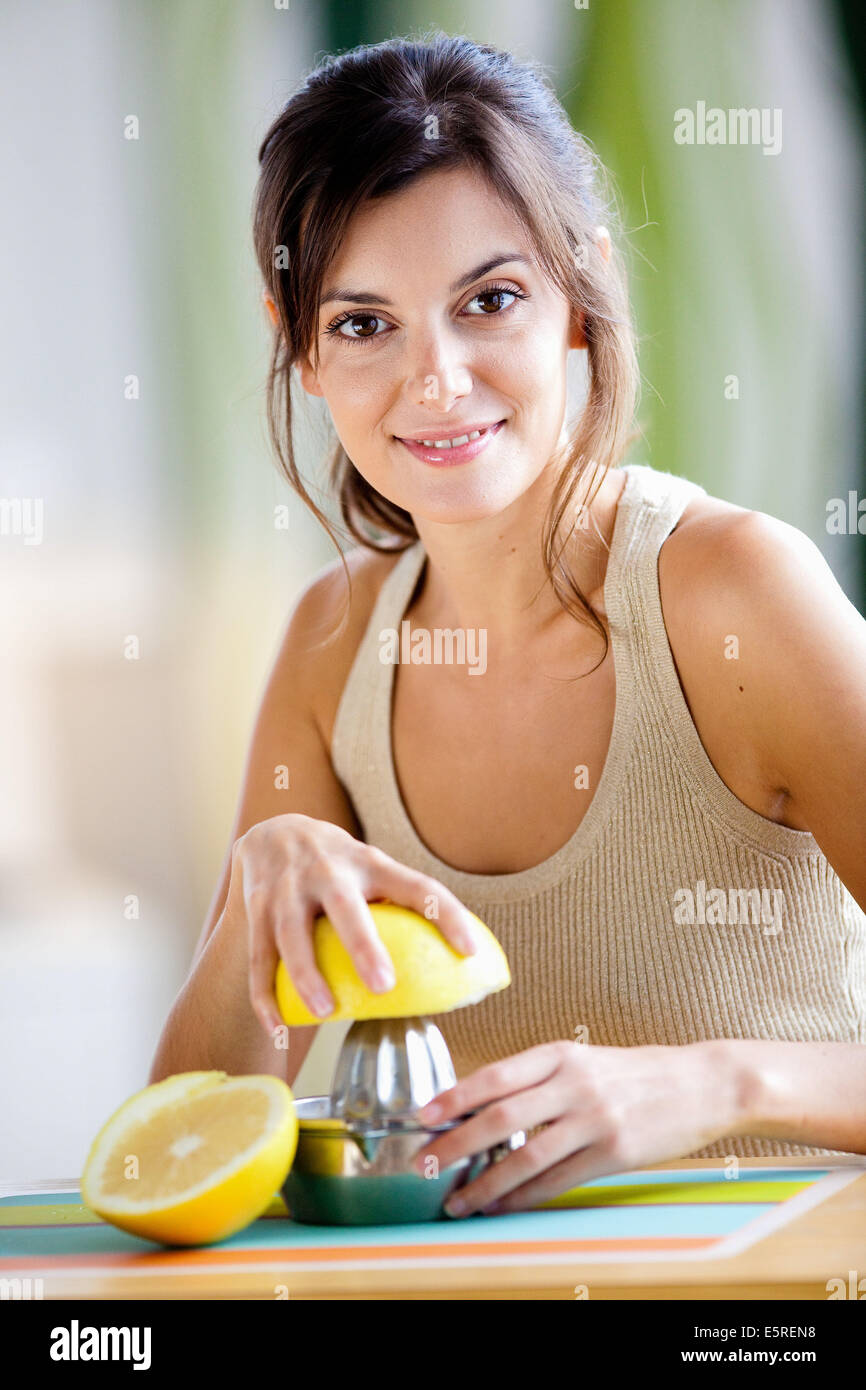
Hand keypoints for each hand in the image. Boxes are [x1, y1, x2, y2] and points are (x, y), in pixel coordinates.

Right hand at [225, 813, 477, 1033]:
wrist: (273, 832)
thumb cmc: (340, 867)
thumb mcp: (371, 870)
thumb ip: (399, 910)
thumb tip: (451, 974)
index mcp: (370, 863)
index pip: (416, 886)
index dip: (446, 915)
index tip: (471, 952)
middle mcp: (328, 870)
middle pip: (344, 906)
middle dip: (362, 945)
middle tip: (383, 985)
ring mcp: (287, 888)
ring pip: (291, 931)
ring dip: (306, 972)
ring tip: (324, 1010)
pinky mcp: (256, 907)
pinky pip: (258, 956)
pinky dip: (264, 994)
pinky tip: (277, 1025)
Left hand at [412, 1039, 745, 1215]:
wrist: (701, 1083)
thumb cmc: (637, 1073)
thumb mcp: (586, 1060)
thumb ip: (540, 1079)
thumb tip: (484, 1108)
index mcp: (560, 1053)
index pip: (495, 1076)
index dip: (455, 1098)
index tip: (424, 1116)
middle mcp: (574, 1083)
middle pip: (500, 1117)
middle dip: (456, 1144)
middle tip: (425, 1164)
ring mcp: (595, 1118)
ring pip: (524, 1156)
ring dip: (485, 1183)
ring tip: (459, 1200)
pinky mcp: (614, 1152)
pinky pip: (556, 1180)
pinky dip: (523, 1196)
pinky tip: (503, 1205)